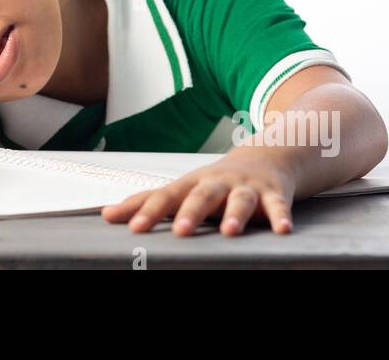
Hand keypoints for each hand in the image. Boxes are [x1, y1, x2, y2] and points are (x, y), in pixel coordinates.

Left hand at [101, 149, 296, 236]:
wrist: (265, 157)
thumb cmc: (214, 181)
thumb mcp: (181, 189)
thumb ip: (147, 203)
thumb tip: (105, 215)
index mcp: (191, 184)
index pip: (166, 197)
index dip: (149, 212)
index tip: (132, 228)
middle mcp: (217, 183)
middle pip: (202, 196)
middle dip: (191, 212)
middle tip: (180, 231)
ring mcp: (246, 187)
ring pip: (240, 200)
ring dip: (235, 215)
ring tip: (229, 232)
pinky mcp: (274, 194)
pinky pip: (278, 206)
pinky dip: (281, 217)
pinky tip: (283, 231)